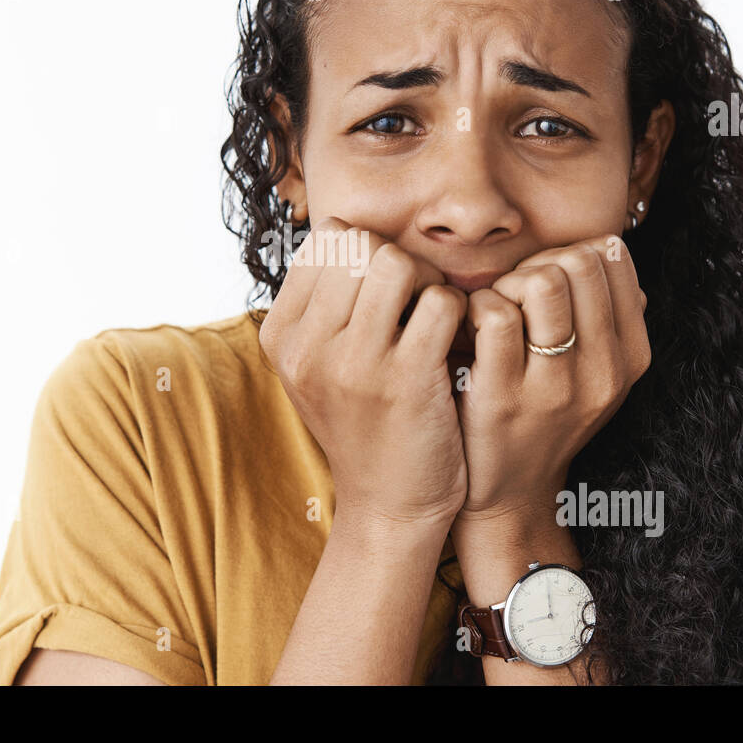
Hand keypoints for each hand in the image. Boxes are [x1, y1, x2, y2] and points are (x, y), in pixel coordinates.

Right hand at [259, 217, 469, 527]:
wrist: (390, 508)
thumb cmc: (365, 427)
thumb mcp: (319, 369)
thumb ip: (325, 307)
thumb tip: (351, 234)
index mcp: (282, 336)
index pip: (327, 240)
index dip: (370, 251)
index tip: (387, 293)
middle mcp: (307, 346)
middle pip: (360, 243)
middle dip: (400, 261)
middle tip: (419, 304)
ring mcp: (352, 363)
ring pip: (398, 263)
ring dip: (429, 283)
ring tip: (436, 321)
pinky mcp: (405, 380)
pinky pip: (442, 302)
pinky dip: (460, 314)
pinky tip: (457, 345)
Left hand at [451, 234, 650, 520]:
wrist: (509, 496)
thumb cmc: (545, 418)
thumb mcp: (596, 375)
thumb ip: (608, 316)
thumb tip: (608, 248)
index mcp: (630, 357)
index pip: (611, 258)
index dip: (568, 253)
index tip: (545, 282)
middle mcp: (602, 372)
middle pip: (577, 263)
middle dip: (537, 264)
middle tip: (514, 295)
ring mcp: (554, 388)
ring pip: (542, 284)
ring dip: (507, 283)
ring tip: (494, 309)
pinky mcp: (501, 398)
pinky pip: (495, 315)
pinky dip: (475, 307)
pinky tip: (469, 329)